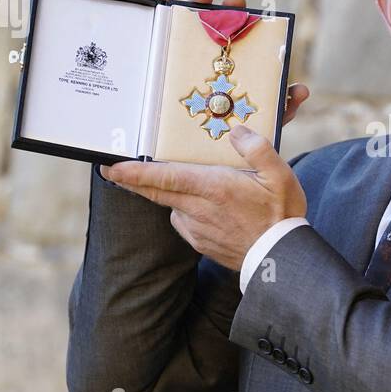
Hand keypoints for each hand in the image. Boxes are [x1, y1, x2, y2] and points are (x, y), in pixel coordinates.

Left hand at [96, 0, 309, 270]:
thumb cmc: (281, 216)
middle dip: (131, 180)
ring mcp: (197, 228)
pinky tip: (205, 210)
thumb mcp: (279, 175)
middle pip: (156, 192)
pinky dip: (186, 212)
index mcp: (212, 187)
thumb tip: (237, 131)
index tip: (109, 166)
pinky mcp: (201, 243)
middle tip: (112, 170)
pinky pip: (184, 221)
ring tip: (188, 187)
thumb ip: (256, 148)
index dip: (133, 172)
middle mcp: (197, 208)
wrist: (281, 260)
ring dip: (169, 195)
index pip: (163, 177)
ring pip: (172, 206)